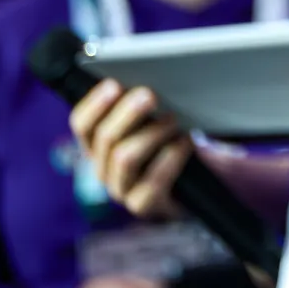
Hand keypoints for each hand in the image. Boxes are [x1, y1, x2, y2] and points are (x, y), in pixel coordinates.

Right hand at [69, 80, 189, 219]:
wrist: (207, 175)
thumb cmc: (176, 139)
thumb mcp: (156, 118)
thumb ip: (142, 104)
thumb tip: (142, 82)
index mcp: (98, 144)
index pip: (81, 124)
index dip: (94, 104)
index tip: (114, 84)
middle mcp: (103, 168)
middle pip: (105, 138)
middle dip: (128, 113)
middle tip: (150, 95)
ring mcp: (121, 190)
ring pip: (124, 157)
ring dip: (152, 133)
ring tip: (174, 120)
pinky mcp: (142, 205)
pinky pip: (152, 182)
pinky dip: (171, 157)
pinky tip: (185, 142)